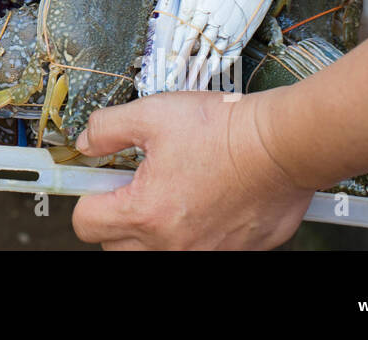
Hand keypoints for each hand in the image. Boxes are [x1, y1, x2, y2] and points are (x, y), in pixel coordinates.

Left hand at [71, 91, 314, 248]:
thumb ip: (107, 129)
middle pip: (115, 246)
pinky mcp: (234, 252)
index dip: (89, 194)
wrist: (281, 145)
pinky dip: (193, 231)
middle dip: (115, 217)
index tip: (101, 178)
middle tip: (134, 184)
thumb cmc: (224, 130)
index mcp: (145, 214)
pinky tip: (203, 200)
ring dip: (151, 229)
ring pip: (154, 253)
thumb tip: (86, 142)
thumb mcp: (151, 115)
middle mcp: (172, 244)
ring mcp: (205, 252)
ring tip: (169, 191)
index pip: (86, 223)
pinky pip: (197, 250)